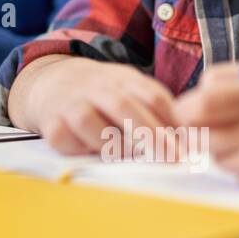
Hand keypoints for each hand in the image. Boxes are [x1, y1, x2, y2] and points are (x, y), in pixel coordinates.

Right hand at [7, 54, 178, 156]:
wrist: (51, 81)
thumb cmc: (101, 93)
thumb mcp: (129, 88)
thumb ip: (155, 109)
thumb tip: (186, 139)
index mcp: (122, 79)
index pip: (151, 95)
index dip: (172, 120)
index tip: (188, 145)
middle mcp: (96, 88)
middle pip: (123, 107)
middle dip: (149, 135)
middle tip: (171, 158)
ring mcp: (70, 104)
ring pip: (89, 121)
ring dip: (112, 143)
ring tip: (131, 157)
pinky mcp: (50, 123)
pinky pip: (64, 138)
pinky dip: (79, 148)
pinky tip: (91, 152)